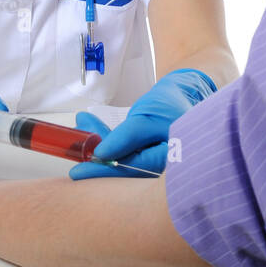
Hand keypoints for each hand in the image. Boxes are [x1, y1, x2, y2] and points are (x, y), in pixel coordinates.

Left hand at [68, 68, 216, 179]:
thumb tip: (101, 156)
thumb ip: (126, 138)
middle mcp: (162, 169)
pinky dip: (110, 142)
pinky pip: (126, 153)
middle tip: (77, 139)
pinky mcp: (148, 155)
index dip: (101, 171)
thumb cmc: (172, 105)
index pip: (129, 171)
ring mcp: (154, 162)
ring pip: (122, 159)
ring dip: (101, 143)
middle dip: (97, 154)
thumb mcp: (148, 118)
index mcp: (168, 164)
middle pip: (123, 168)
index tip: (77, 173)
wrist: (188, 93)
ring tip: (84, 124)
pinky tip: (95, 130)